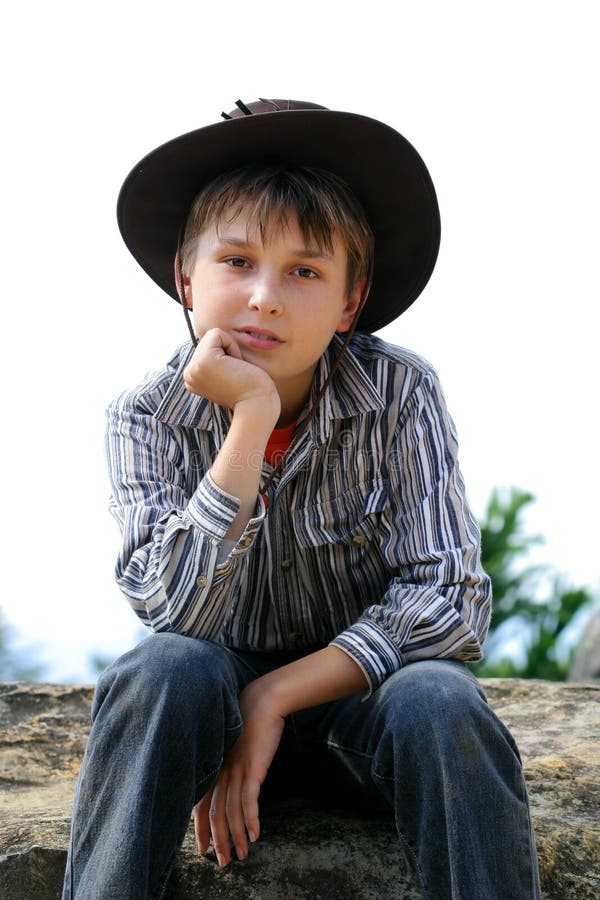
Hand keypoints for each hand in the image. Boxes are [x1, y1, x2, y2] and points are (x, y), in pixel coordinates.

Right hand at [183, 328, 279, 414]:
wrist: (257, 404)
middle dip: (227, 350)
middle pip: (208, 339)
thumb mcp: (226, 372)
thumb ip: (216, 358)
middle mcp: (188, 373)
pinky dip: (232, 346)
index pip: (206, 347)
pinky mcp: (204, 360)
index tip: (232, 376)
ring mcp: (193, 368)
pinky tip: (236, 366)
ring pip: (212, 335)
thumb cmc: (250, 389)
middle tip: (235, 374)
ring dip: (230, 349)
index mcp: (192, 377)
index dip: (225, 355)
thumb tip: (215, 337)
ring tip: (235, 371)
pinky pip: (217, 334)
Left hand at [193, 679, 284, 866]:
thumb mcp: (234, 745)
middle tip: (223, 861)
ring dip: (237, 836)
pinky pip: (249, 800)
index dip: (201, 829)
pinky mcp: (253, 768)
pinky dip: (251, 820)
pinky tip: (255, 835)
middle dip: (218, 840)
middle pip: (215, 813)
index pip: (202, 804)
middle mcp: (221, 771)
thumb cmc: (249, 721)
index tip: (204, 848)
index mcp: (214, 766)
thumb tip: (231, 781)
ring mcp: (236, 770)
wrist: (263, 702)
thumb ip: (229, 763)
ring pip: (232, 811)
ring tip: (242, 854)